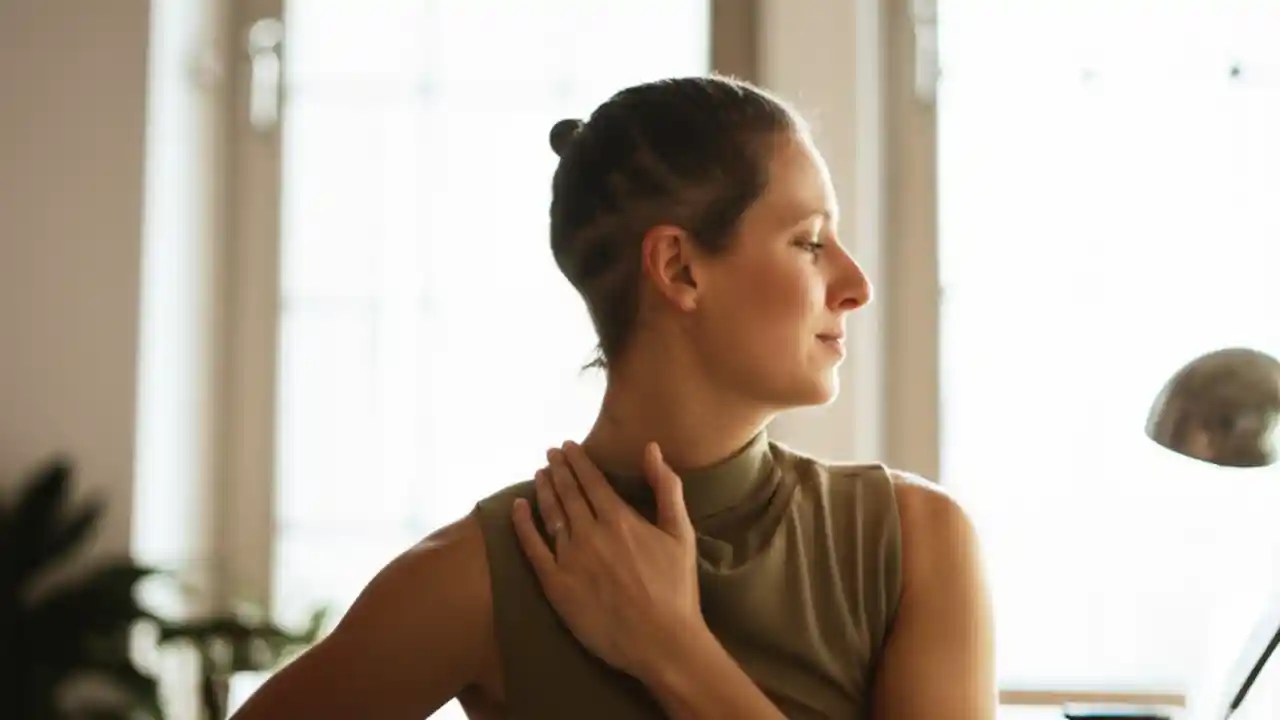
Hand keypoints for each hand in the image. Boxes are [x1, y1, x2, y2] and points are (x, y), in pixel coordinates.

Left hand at [511, 440, 705, 682]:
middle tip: (550, 454)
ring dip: (544, 490)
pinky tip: (518, 507)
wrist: (661, 642)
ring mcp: (570, 558)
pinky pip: (533, 548)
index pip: (592, 480)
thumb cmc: (676, 589)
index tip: (568, 446)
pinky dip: (522, 524)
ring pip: (551, 514)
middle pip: (568, 493)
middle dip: (558, 469)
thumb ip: (667, 488)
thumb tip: (652, 448)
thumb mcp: (681, 533)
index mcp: (619, 519)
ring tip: (540, 474)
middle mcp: (590, 532)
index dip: (578, 461)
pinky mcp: (556, 584)